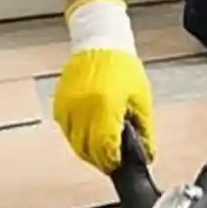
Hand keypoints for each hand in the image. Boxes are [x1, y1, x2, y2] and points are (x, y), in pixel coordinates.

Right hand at [52, 0, 156, 172]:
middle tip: (114, 158)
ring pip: (75, 145)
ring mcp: (68, 108)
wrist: (99, 42)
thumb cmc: (122, 66)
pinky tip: (91, 131)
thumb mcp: (141, 100)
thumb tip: (146, 156)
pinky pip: (67, 132)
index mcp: (105, 108)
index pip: (105, 150)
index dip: (114, 162)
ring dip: (89, 151)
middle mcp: (83, 110)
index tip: (121, 164)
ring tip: (104, 145)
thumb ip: (144, 130)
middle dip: (102, 160)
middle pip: (88, 152)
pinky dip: (78, 137)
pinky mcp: (59, 105)